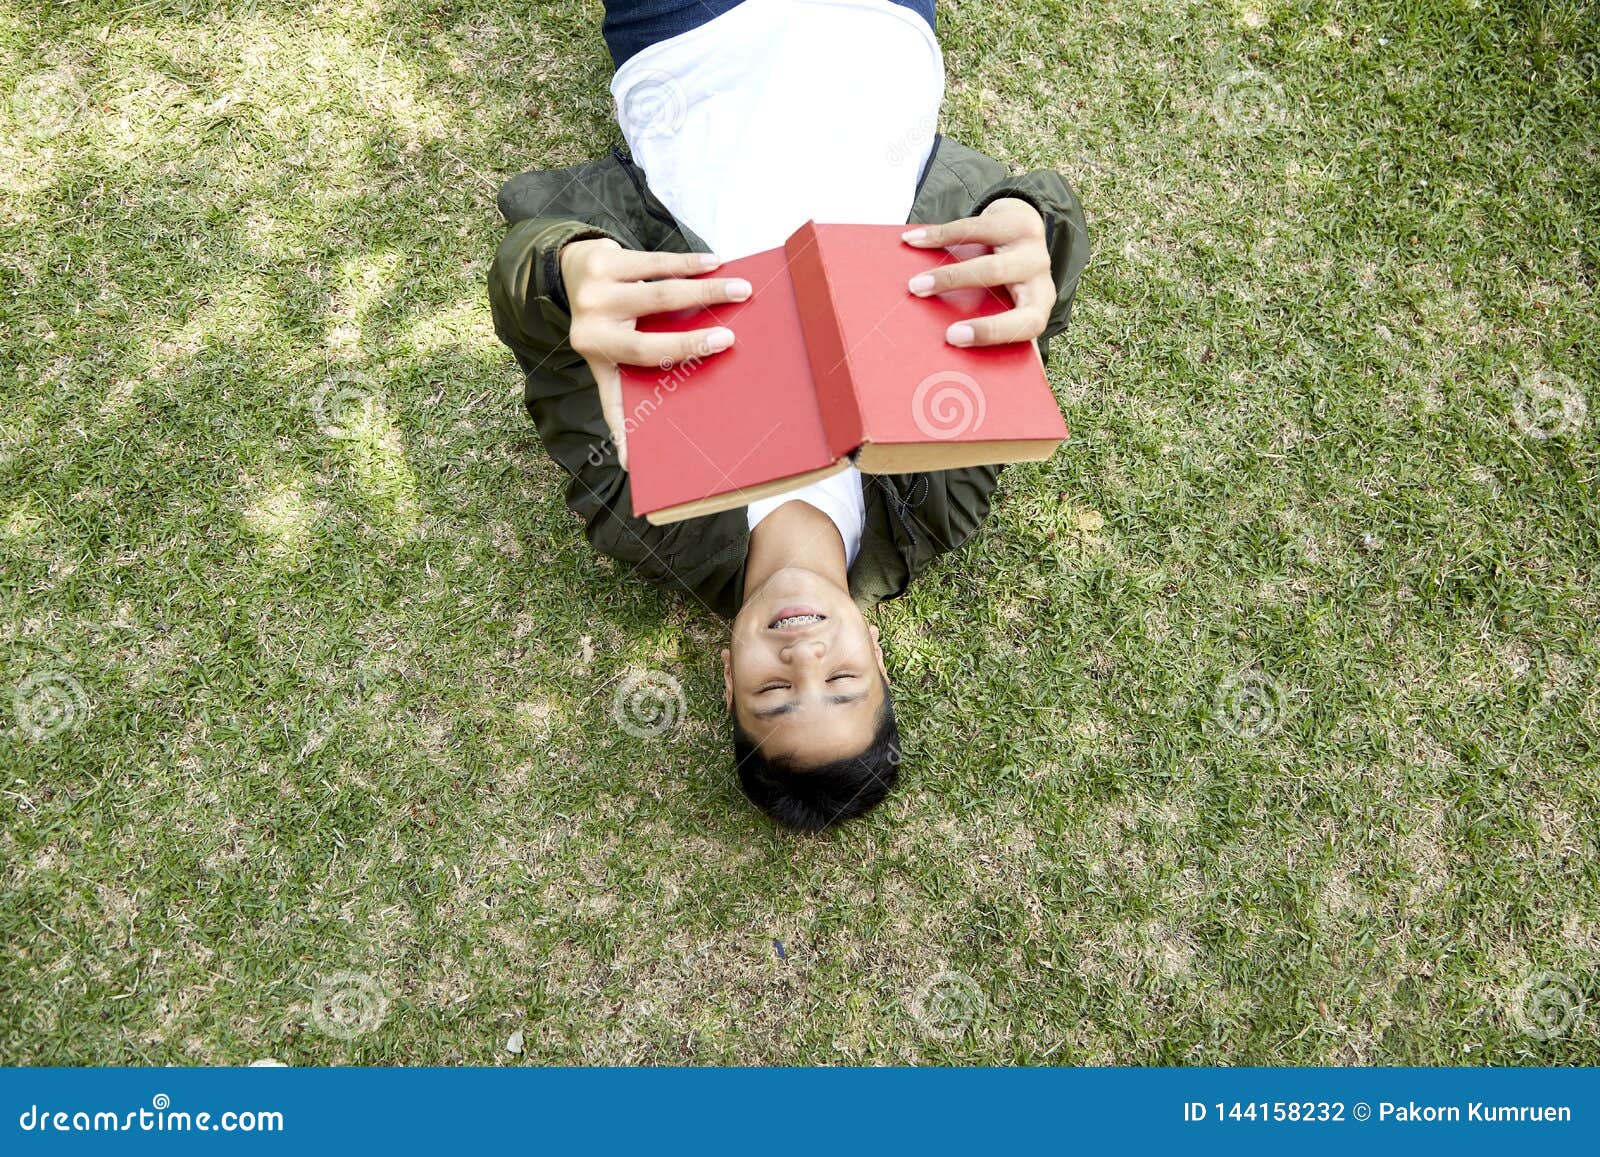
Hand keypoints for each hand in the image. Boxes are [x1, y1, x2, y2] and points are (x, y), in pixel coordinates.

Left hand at [560, 238, 749, 467]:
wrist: (572, 268)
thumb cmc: (606, 321)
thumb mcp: (607, 356)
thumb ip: (625, 393)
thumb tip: (630, 455)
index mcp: (598, 360)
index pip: (617, 402)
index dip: (624, 434)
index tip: (635, 461)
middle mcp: (591, 331)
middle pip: (651, 342)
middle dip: (695, 342)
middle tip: (730, 339)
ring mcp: (595, 295)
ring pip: (659, 294)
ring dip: (705, 291)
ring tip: (739, 289)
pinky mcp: (604, 261)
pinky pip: (655, 263)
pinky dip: (689, 264)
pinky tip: (715, 265)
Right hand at [902, 197, 1052, 346]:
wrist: (1024, 234)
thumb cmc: (1007, 284)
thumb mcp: (1006, 308)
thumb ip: (989, 327)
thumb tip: (951, 355)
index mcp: (1039, 306)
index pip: (1027, 324)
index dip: (992, 332)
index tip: (952, 337)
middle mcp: (1040, 276)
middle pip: (997, 277)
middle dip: (955, 283)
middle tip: (919, 293)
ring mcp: (1032, 247)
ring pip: (986, 257)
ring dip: (944, 268)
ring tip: (914, 282)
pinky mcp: (1017, 221)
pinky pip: (974, 227)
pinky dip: (939, 235)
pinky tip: (914, 241)